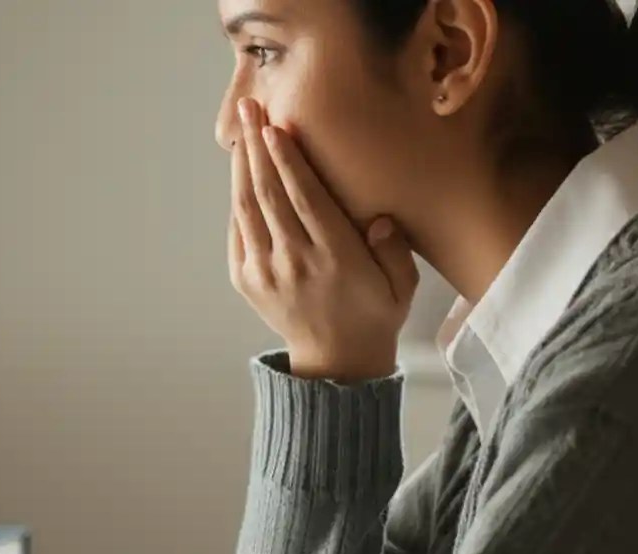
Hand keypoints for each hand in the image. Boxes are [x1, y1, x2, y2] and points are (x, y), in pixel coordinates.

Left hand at [228, 98, 417, 382]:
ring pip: (246, 208)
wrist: (334, 360)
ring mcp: (263, 271)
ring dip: (241, 165)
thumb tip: (376, 219)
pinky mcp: (244, 278)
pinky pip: (237, 229)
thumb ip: (393, 251)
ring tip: (242, 128)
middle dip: (258, 148)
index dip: (288, 162)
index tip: (277, 128)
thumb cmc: (374, 312)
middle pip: (269, 195)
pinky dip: (236, 196)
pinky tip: (240, 168)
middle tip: (250, 109)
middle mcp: (293, 262)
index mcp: (335, 259)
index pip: (304, 201)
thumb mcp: (401, 285)